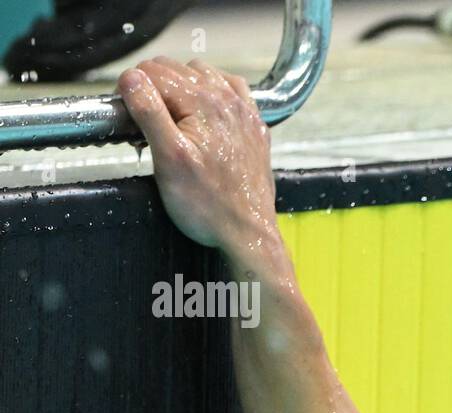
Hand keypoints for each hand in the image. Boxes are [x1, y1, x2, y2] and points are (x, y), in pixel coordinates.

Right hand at [117, 57, 277, 253]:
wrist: (248, 233)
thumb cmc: (208, 205)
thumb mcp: (167, 158)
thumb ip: (149, 112)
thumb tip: (131, 78)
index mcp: (204, 103)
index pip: (154, 72)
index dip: (133, 89)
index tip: (127, 114)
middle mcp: (229, 100)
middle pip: (177, 70)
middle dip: (155, 88)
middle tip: (145, 121)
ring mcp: (245, 112)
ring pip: (204, 75)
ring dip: (182, 86)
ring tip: (171, 117)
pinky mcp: (255, 127)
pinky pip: (233, 90)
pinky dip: (214, 91)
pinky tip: (204, 111)